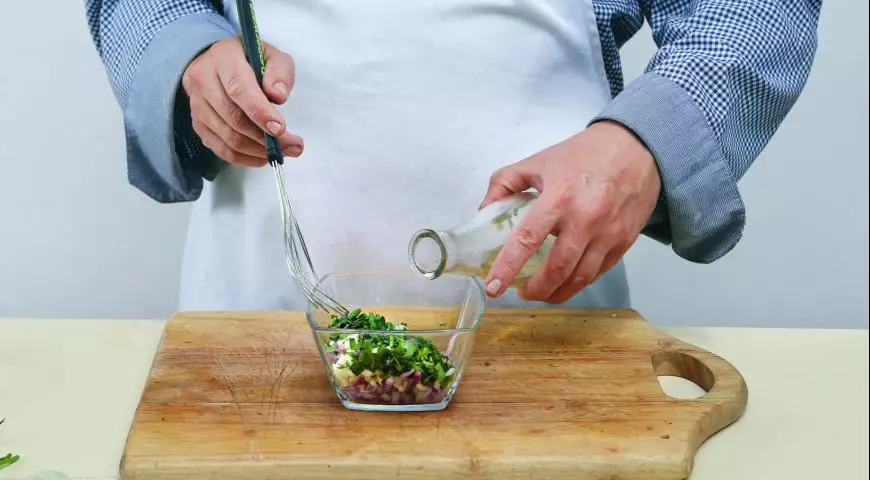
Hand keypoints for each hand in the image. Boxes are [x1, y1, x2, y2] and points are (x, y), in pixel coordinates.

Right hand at [181, 37, 303, 166]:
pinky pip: (221, 149)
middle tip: (292, 146)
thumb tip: (278, 96)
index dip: (260, 112)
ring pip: (228, 137)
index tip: (280, 129)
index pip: (238, 89)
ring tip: (282, 151)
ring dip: (258, 150)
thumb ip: (280, 72)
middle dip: (266, 137)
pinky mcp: (198, 124)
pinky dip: (245, 158)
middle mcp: (203, 81)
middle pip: (233, 118)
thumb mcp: (271, 55)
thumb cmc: (249, 58)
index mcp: (222, 58)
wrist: (217, 62)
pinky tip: (263, 157)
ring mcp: (197, 105)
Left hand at [480, 120, 660, 302]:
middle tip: (520, 293)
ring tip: (541, 292)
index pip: (527, 239)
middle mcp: (586, 218)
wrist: (636, 147)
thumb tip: (485, 211)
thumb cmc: (583, 154)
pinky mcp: (625, 241)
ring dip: (557, 292)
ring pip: (580, 278)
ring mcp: (608, 232)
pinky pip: (599, 272)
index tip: (493, 287)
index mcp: (559, 196)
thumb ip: (504, 183)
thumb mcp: (537, 160)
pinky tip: (566, 282)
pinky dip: (579, 283)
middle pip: (557, 269)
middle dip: (535, 289)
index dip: (507, 267)